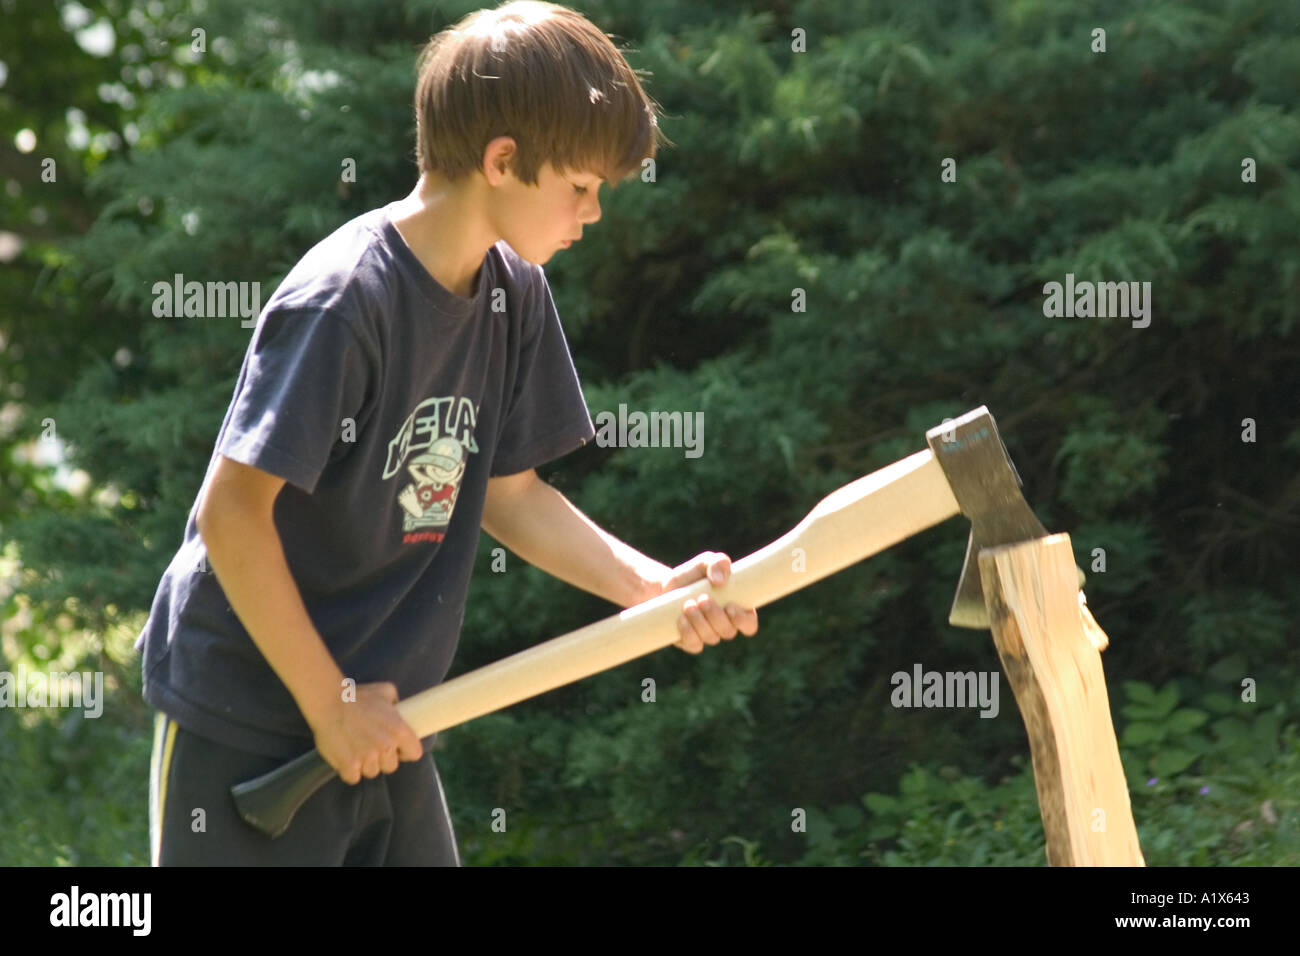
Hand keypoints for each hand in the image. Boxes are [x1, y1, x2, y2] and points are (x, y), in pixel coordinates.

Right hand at [306, 681, 423, 784]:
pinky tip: (346, 757)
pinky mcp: (349, 767)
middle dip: (383, 759)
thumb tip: (399, 709)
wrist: (329, 703)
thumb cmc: (357, 696)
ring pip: (372, 772)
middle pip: (391, 766)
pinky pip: (354, 778)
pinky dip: (350, 771)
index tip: (398, 749)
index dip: (406, 752)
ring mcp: (367, 758)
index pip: (414, 753)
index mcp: (399, 731)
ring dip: (366, 765)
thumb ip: (396, 702)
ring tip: (357, 749)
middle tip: (373, 747)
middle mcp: (386, 746)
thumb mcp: (385, 691)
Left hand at [655, 552, 758, 654]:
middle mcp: (724, 626)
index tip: (730, 606)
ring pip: (711, 637)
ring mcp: (707, 635)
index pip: (749, 625)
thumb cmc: (693, 575)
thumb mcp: (706, 562)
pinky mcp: (690, 641)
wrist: (666, 587)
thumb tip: (720, 581)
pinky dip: (688, 632)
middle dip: (715, 616)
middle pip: (728, 631)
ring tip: (688, 604)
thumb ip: (718, 563)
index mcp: (736, 609)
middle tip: (702, 598)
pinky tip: (681, 619)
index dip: (743, 620)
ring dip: (700, 621)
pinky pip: (694, 645)